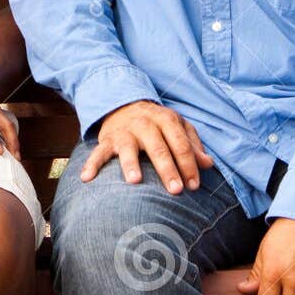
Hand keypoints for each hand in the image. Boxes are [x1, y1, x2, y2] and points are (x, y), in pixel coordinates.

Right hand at [80, 100, 213, 193]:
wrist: (124, 104)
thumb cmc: (157, 124)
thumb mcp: (177, 127)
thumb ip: (193, 144)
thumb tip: (208, 164)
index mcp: (166, 120)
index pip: (180, 143)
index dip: (189, 164)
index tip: (194, 185)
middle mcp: (145, 124)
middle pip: (158, 148)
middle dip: (168, 169)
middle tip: (176, 190)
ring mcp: (124, 131)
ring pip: (128, 148)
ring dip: (130, 164)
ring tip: (135, 181)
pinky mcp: (107, 139)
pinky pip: (98, 152)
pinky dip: (91, 164)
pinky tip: (86, 178)